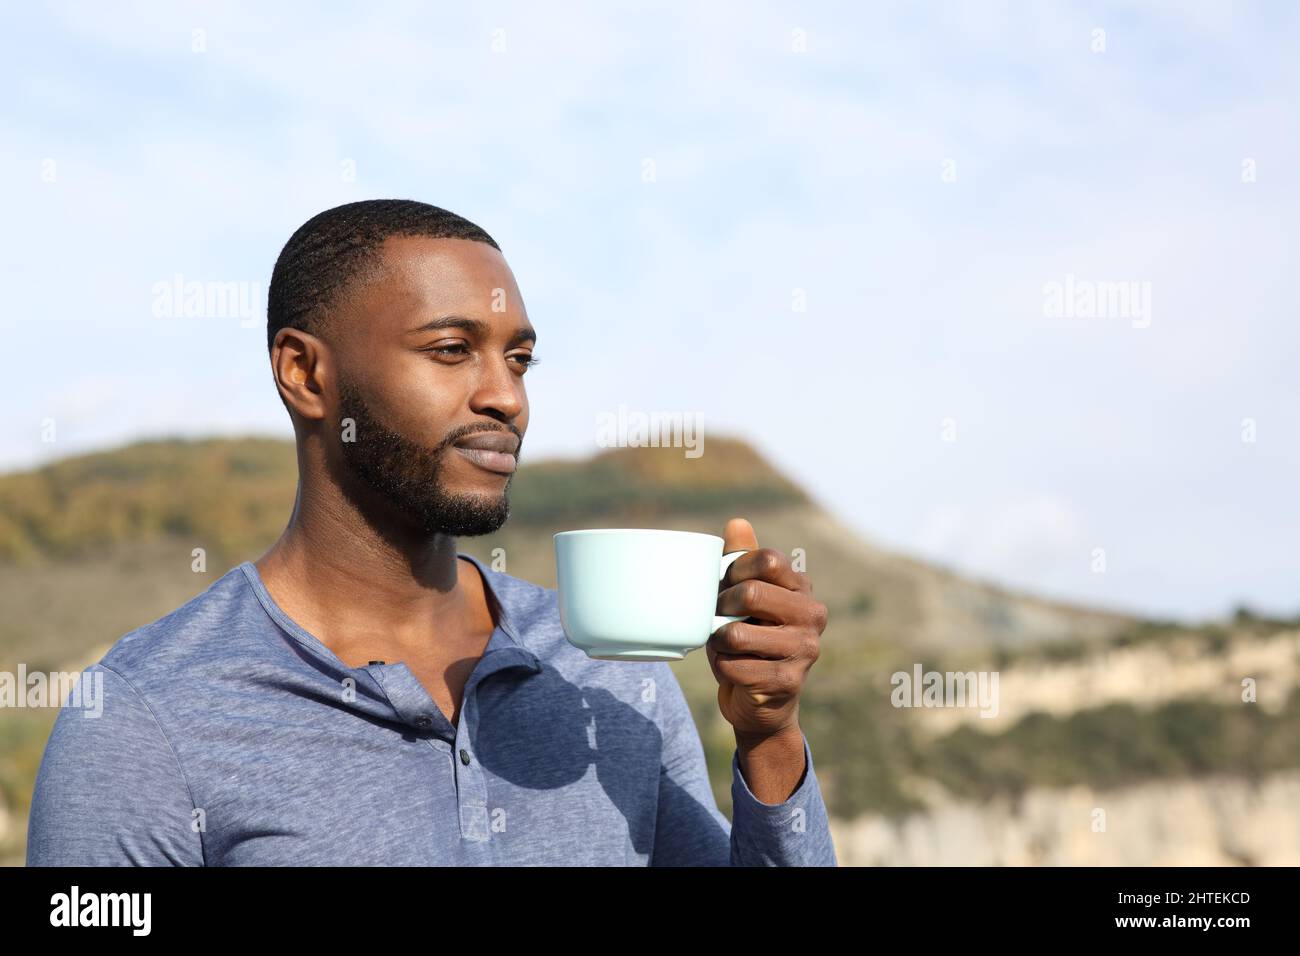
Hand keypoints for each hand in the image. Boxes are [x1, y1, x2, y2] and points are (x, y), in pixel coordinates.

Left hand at [706, 517, 826, 743]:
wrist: (761, 704)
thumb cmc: (749, 641)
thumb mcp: (744, 598)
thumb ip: (742, 560)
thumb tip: (737, 523)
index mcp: (802, 588)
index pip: (767, 560)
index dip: (734, 570)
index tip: (724, 586)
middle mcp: (812, 615)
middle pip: (751, 593)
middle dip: (720, 607)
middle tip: (716, 618)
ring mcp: (805, 649)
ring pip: (737, 633)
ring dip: (718, 641)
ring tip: (723, 646)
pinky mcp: (788, 680)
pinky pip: (734, 665)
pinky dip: (722, 667)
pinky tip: (732, 670)